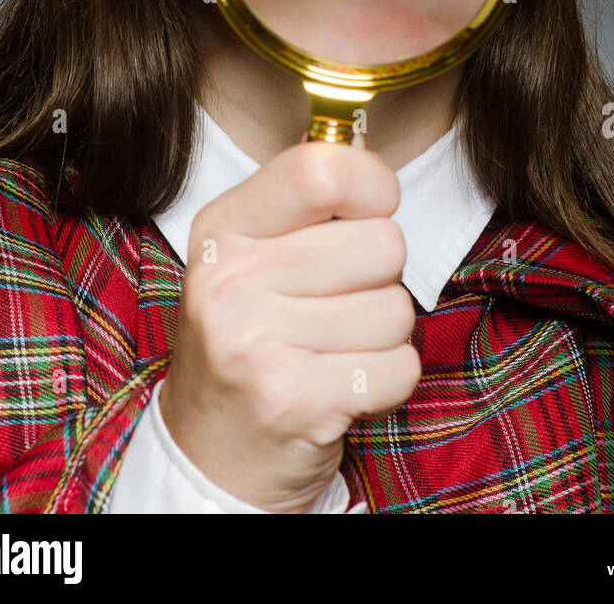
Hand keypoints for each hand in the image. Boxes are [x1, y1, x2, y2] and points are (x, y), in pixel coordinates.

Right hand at [158, 136, 420, 511]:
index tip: (368, 211)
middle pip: (382, 243)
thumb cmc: (253, 336)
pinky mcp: (291, 400)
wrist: (214, 448)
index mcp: (224, 227)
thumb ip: (308, 203)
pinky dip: (388, 381)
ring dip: (384, 334)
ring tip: (335, 347)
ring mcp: (254, 342)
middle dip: (380, 276)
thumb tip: (374, 165)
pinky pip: (400, 367)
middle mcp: (229, 279)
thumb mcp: (254, 253)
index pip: (323, 169)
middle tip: (337, 303)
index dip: (373, 186)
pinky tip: (343, 384)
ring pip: (397, 308)